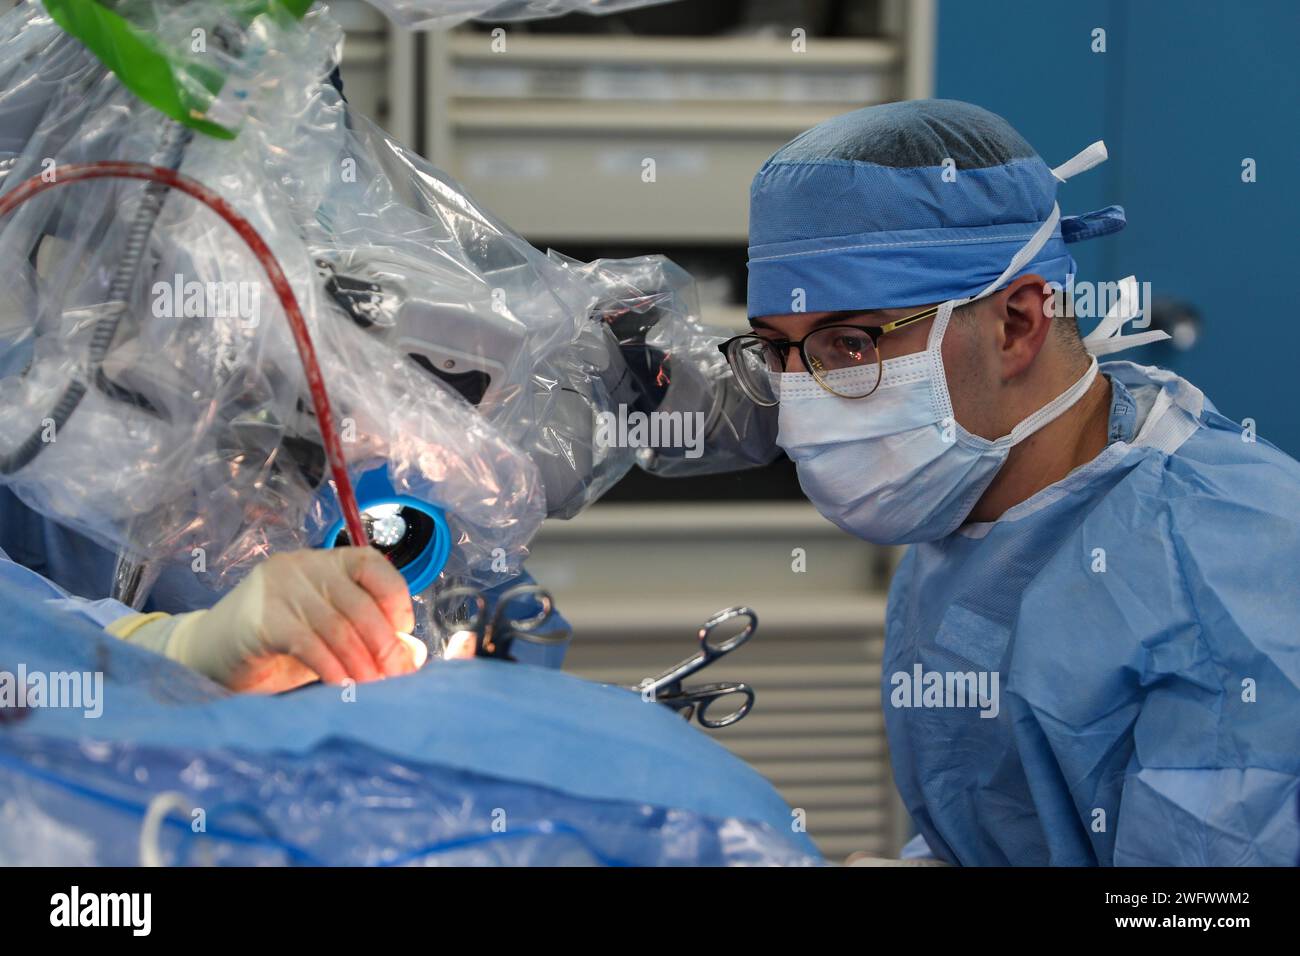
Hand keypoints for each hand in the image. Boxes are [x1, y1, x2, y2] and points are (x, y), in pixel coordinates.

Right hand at [146, 548, 415, 692]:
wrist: (207, 654)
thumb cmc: (277, 646)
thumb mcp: (328, 636)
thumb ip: (366, 638)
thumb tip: (413, 653)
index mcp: (325, 561)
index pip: (373, 564)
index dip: (395, 597)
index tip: (403, 633)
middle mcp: (303, 566)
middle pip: (359, 603)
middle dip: (384, 645)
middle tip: (396, 676)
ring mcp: (279, 588)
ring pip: (337, 627)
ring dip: (361, 663)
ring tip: (372, 688)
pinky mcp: (262, 618)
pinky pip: (309, 644)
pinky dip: (332, 668)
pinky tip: (343, 686)